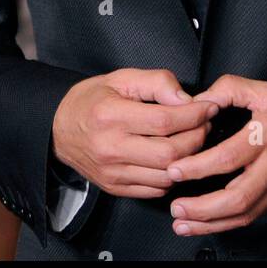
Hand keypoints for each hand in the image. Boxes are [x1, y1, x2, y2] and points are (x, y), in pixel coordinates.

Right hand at [51, 68, 216, 197]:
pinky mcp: (115, 188)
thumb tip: (187, 100)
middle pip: (169, 153)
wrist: (58, 130)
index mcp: (110, 116)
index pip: (164, 121)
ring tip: (193, 141)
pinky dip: (172, 176)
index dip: (194, 115)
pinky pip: (155, 189)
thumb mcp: (121, 78)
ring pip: (166, 176)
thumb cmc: (92, 100)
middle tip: (205, 124)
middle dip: (197, 138)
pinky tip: (174, 159)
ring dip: (189, 160)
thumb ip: (156, 82)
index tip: (208, 107)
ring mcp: (113, 173)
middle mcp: (110, 148)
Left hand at [163, 75, 266, 236]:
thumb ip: (231, 89)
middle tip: (176, 206)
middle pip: (237, 197)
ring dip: (211, 222)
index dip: (198, 167)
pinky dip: (228, 223)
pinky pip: (254, 215)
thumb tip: (200, 99)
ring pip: (244, 213)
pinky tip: (209, 223)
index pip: (229, 157)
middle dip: (202, 207)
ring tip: (183, 223)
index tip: (174, 169)